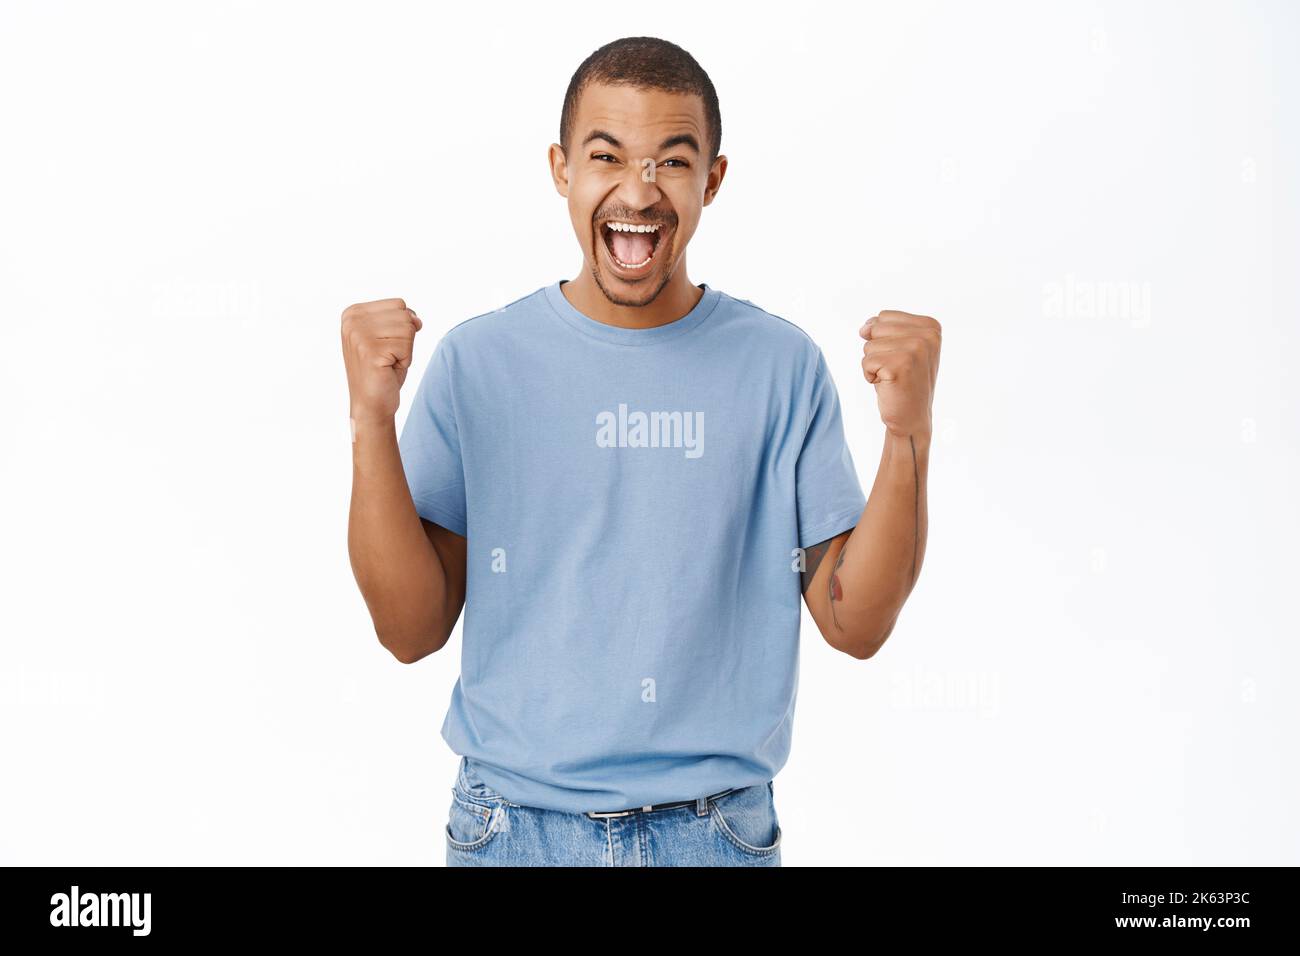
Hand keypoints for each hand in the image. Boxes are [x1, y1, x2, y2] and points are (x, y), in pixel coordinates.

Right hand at [341, 298, 422, 424]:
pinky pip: (407, 346)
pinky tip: (388, 369)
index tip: (385, 345)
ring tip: (388, 362)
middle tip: (388, 356)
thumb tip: (417, 320)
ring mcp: (359, 335)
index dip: (401, 328)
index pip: (398, 304)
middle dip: (405, 339)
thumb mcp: (391, 336)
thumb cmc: (383, 370)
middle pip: (404, 315)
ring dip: (405, 350)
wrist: (371, 403)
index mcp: (353, 312)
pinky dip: (405, 360)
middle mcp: (352, 320)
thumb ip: (401, 319)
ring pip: (408, 329)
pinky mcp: (370, 351)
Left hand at [860, 310, 940, 438]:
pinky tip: (888, 385)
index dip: (882, 339)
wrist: (911, 417)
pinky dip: (870, 376)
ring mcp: (915, 350)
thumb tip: (864, 328)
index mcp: (931, 326)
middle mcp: (927, 336)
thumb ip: (884, 328)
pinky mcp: (900, 366)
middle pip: (875, 328)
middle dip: (877, 351)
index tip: (900, 358)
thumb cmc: (903, 381)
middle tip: (895, 369)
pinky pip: (866, 362)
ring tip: (892, 377)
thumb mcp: (899, 347)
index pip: (884, 317)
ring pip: (869, 346)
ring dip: (874, 365)